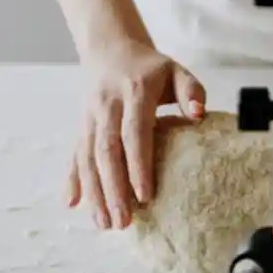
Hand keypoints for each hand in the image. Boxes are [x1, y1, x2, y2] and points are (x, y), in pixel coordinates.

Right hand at [67, 40, 205, 228]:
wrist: (110, 48)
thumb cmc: (150, 67)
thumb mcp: (175, 70)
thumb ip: (191, 90)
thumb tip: (200, 113)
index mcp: (133, 92)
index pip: (134, 133)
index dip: (138, 165)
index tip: (146, 195)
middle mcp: (106, 106)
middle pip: (107, 152)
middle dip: (113, 189)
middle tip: (123, 222)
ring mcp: (89, 117)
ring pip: (87, 158)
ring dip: (94, 193)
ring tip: (105, 224)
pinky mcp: (80, 126)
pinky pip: (74, 154)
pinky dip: (72, 179)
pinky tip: (72, 203)